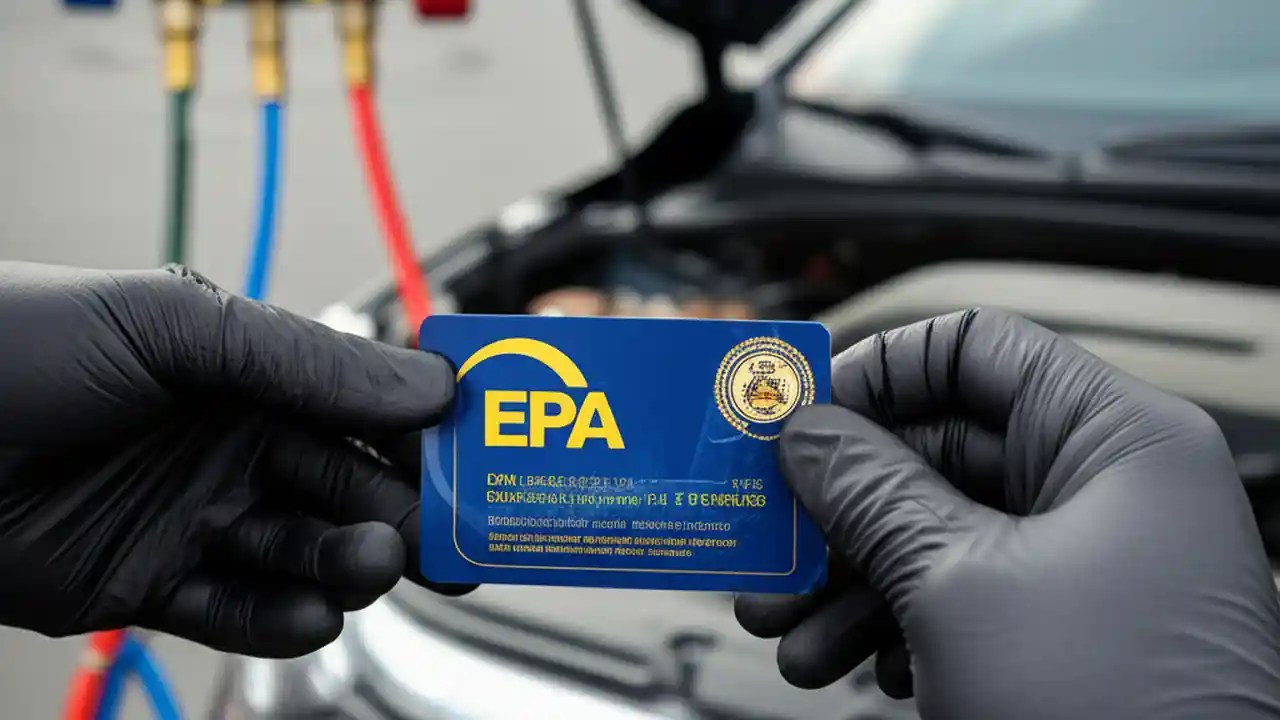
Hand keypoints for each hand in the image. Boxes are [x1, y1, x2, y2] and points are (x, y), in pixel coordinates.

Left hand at [0, 263, 468, 657]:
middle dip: (404, 509)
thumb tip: (427, 386)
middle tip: (447, 531)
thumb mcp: (175, 327)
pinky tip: (310, 610)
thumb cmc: (18, 344)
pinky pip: (240, 611)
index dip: (426, 432)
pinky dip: (285, 617)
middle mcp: (231, 444)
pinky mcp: (150, 585)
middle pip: (349, 487)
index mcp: (248, 372)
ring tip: (370, 562)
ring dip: (352, 563)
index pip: (363, 405)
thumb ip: (305, 360)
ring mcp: (194, 517)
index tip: (481, 455)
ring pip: (307, 552)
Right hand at [736, 309, 1279, 718]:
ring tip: (788, 627)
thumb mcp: (958, 587)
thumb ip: (869, 493)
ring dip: (849, 578)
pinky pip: (958, 594)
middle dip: (839, 505)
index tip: (797, 417)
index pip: (973, 349)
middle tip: (770, 537)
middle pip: (939, 450)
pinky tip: (851, 665)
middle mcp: (1109, 491)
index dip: (876, 373)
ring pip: (937, 532)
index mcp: (1117, 440)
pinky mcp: (1065, 631)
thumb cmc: (1121, 717)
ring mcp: (1089, 565)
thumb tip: (807, 436)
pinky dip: (893, 624)